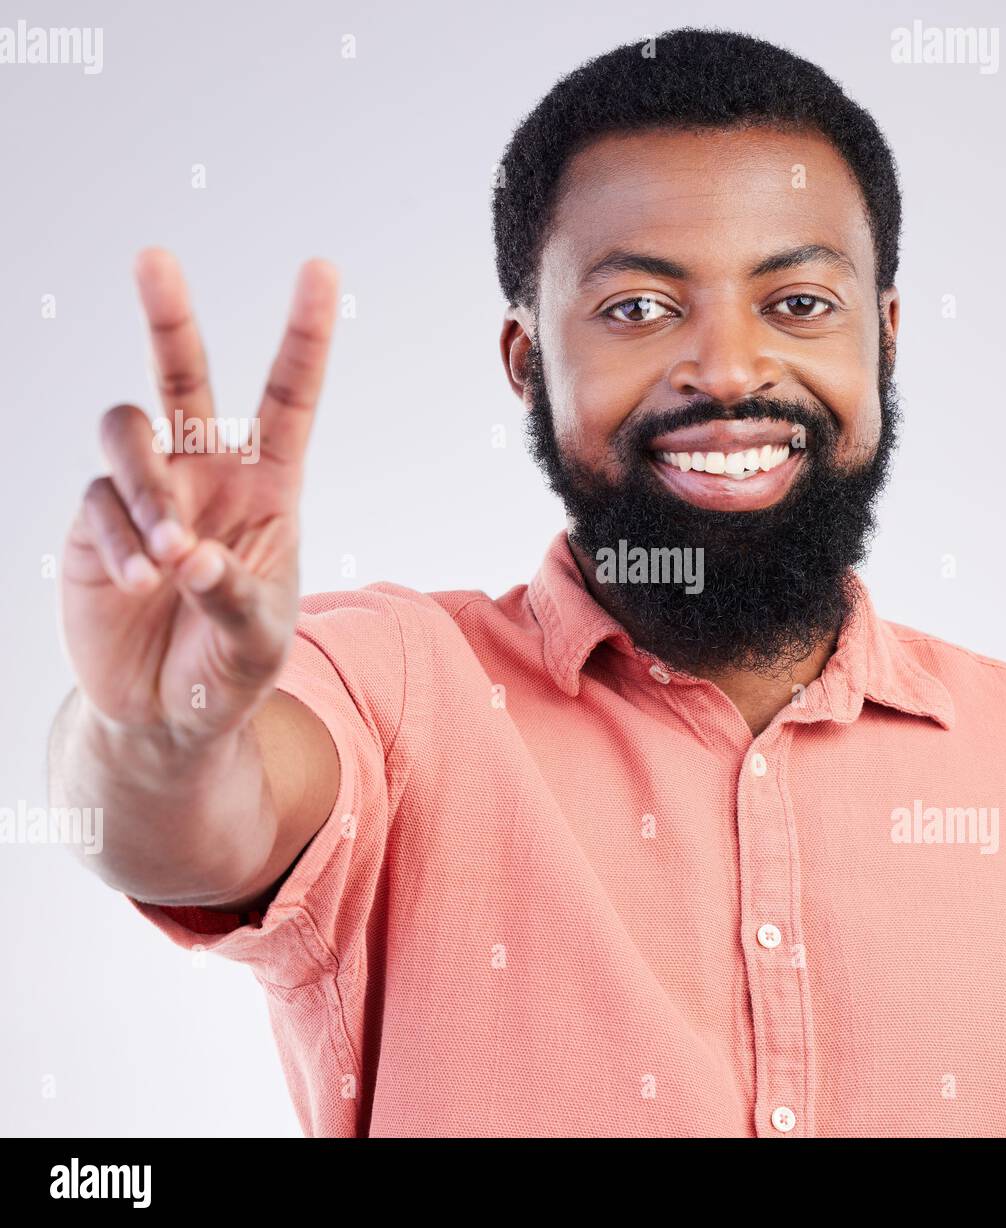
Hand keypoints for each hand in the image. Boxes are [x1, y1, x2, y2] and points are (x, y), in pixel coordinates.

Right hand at [59, 249, 339, 741]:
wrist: (168, 711)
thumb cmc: (233, 665)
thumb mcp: (257, 639)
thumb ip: (232, 594)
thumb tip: (187, 553)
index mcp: (267, 486)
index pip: (288, 399)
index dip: (303, 335)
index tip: (318, 268)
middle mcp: (204, 474)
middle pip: (183, 377)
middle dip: (169, 318)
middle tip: (155, 258)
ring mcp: (145, 492)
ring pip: (127, 432)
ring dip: (148, 486)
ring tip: (167, 554)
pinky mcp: (94, 522)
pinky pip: (98, 500)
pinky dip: (119, 539)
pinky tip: (137, 583)